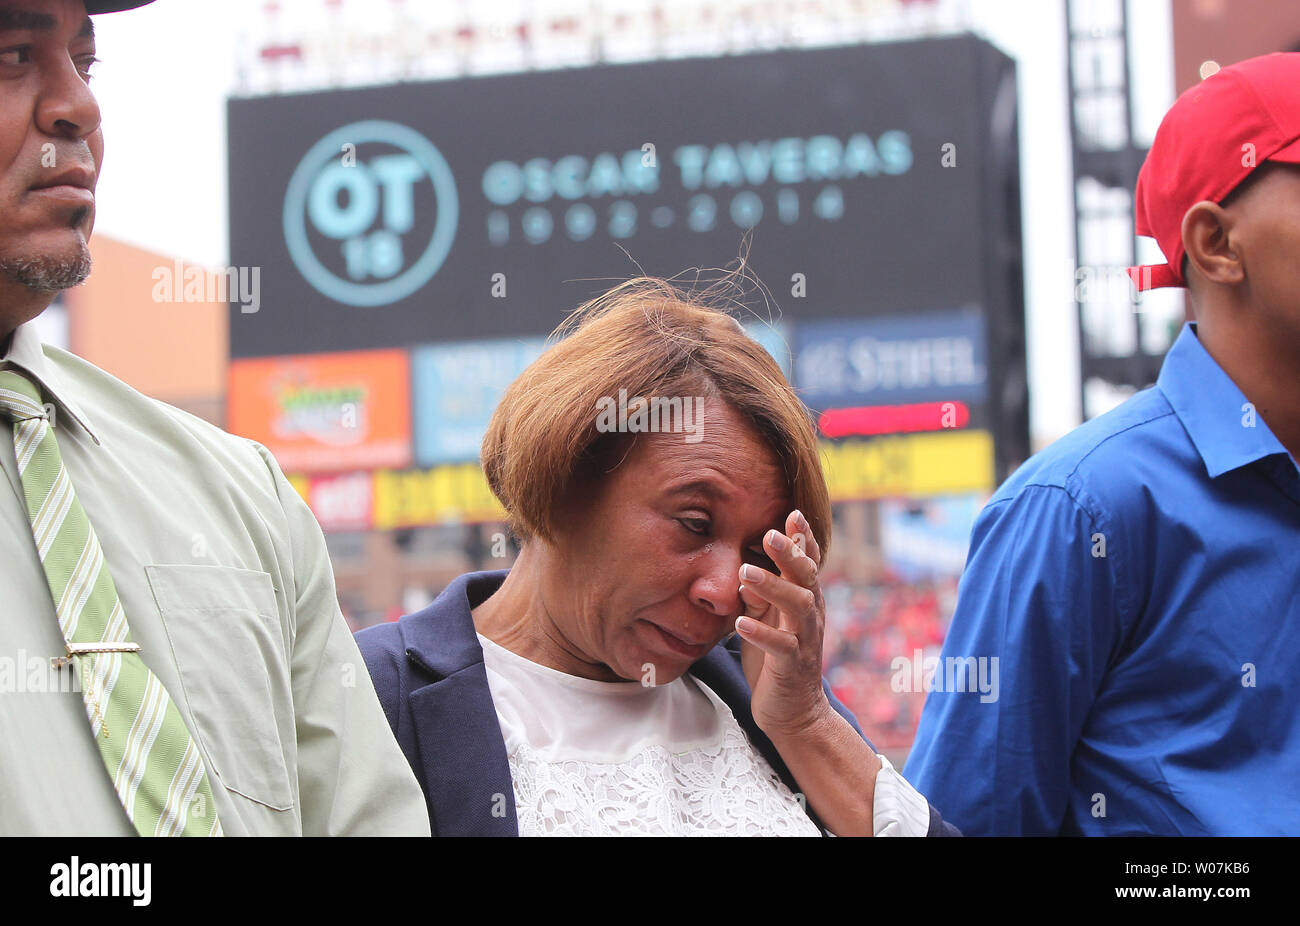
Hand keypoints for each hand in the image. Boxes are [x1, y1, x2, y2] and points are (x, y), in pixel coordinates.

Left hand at [735, 509, 833, 737]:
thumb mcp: (769, 617)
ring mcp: (805, 639)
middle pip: (806, 577)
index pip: (808, 562)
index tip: (793, 513)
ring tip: (746, 572)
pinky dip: (761, 633)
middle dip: (790, 553)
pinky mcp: (793, 666)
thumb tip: (746, 563)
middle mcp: (811, 614)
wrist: (794, 711)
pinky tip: (741, 622)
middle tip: (769, 533)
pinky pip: (781, 646)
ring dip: (772, 587)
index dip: (803, 539)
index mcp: (805, 599)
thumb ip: (761, 591)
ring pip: (797, 606)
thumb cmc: (777, 657)